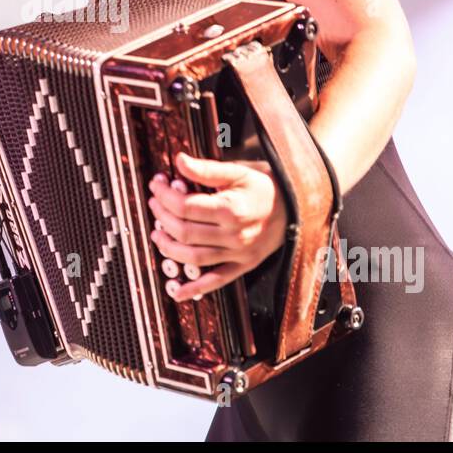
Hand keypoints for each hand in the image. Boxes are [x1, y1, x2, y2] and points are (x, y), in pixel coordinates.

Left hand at [147, 151, 287, 300]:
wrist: (298, 205)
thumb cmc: (266, 186)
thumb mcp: (238, 171)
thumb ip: (206, 169)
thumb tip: (179, 161)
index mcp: (232, 209)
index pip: (185, 207)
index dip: (164, 196)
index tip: (156, 185)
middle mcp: (235, 235)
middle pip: (185, 231)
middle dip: (163, 217)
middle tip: (154, 204)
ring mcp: (239, 254)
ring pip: (194, 257)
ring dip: (169, 248)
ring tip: (157, 234)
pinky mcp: (243, 266)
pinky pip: (216, 281)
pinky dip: (195, 289)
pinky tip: (177, 292)